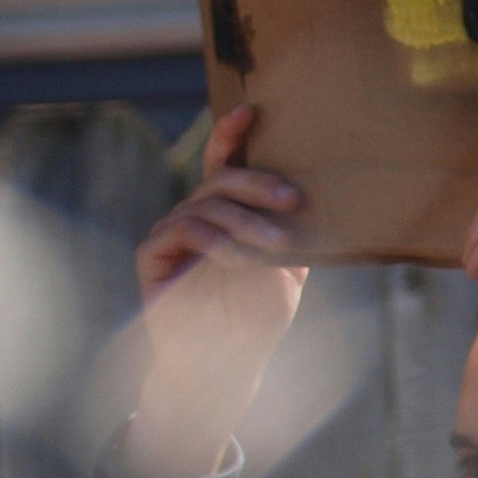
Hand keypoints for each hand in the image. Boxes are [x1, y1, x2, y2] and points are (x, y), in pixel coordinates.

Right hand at [123, 108, 305, 472]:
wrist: (224, 367)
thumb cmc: (256, 318)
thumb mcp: (288, 270)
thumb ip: (295, 232)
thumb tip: (324, 196)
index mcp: (225, 212)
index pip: (226, 163)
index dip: (232, 134)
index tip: (251, 110)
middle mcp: (195, 214)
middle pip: (220, 177)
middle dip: (257, 181)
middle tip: (292, 200)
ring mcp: (171, 232)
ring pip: (207, 203)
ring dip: (245, 220)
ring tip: (274, 245)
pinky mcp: (153, 254)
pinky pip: (182, 229)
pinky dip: (214, 239)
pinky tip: (237, 258)